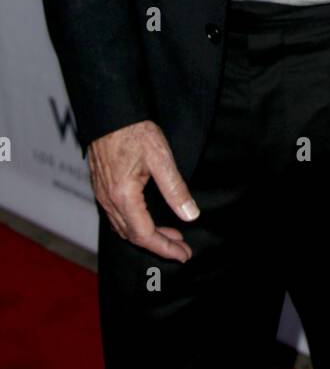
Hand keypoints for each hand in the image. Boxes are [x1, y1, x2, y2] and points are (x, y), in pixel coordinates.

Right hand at [87, 119, 199, 261]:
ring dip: (146, 236)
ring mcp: (102, 195)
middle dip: (158, 245)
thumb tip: (190, 214)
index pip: (144, 235)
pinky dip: (134, 225)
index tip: (183, 254)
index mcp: (123, 196)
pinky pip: (116, 217)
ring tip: (170, 235)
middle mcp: (108, 200)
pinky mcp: (101, 188)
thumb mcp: (161, 158)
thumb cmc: (134, 131)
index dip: (165, 248)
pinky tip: (148, 218)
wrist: (109, 113)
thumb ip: (175, 189)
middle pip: (132, 236)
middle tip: (181, 248)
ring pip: (123, 228)